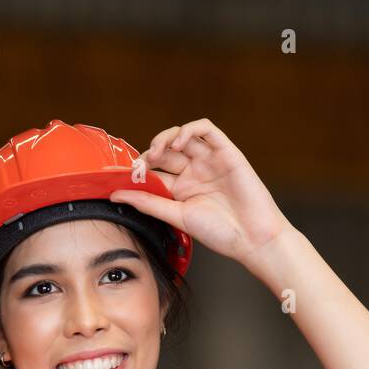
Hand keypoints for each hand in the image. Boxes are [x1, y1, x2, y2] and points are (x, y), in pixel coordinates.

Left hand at [109, 118, 288, 263]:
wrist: (253, 238)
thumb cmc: (221, 232)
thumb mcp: (177, 216)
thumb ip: (148, 202)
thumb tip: (115, 195)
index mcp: (182, 189)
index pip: (155, 170)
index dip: (140, 168)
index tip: (129, 176)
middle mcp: (194, 172)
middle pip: (166, 150)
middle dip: (150, 152)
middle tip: (141, 164)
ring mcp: (210, 161)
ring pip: (183, 136)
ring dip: (166, 138)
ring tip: (157, 151)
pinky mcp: (226, 152)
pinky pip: (206, 130)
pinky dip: (190, 129)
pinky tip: (180, 142)